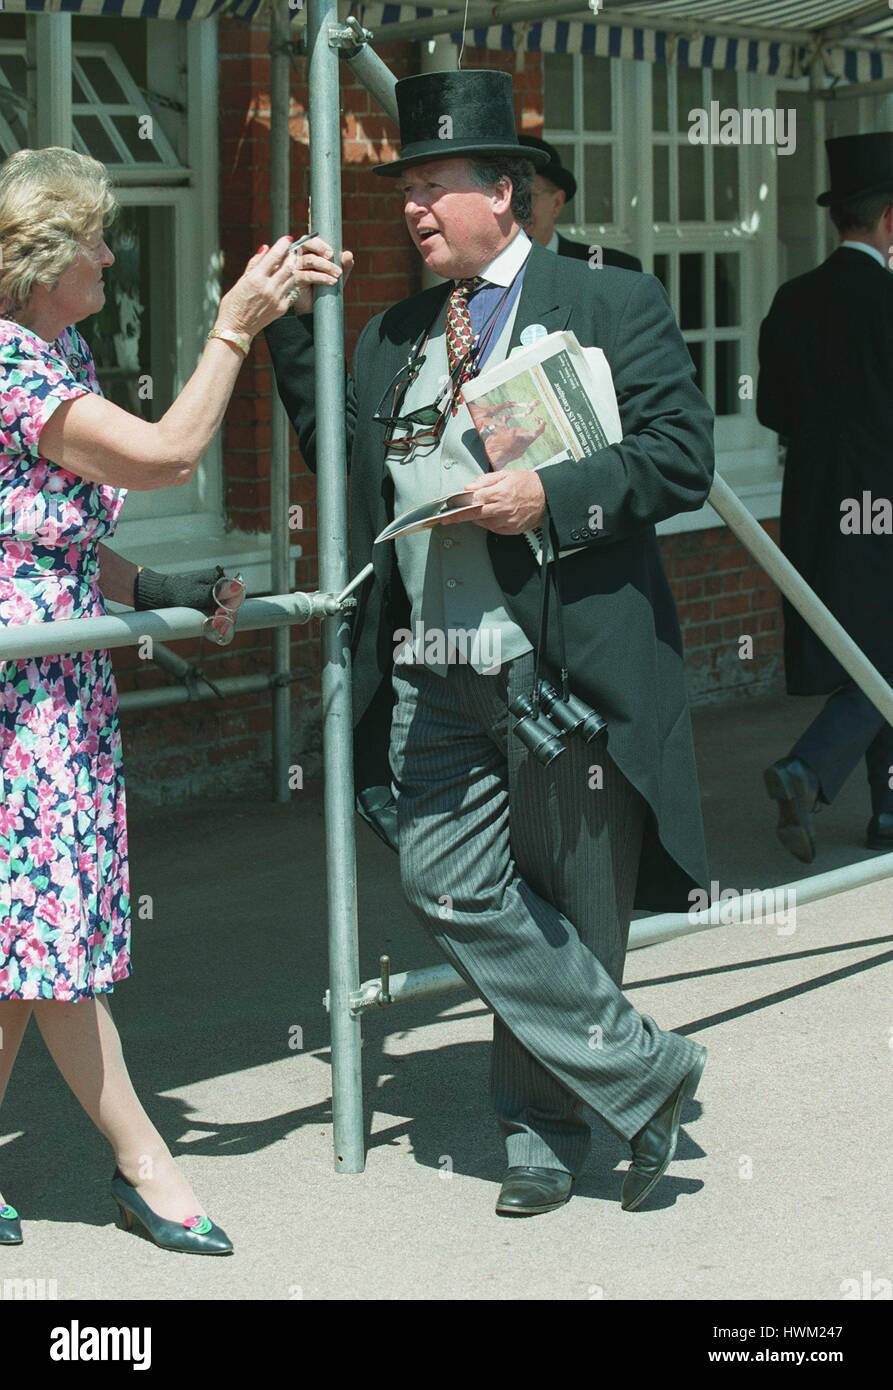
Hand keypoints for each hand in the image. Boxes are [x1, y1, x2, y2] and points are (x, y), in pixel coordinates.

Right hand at [213, 235, 350, 338]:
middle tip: (314, 250)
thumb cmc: (234, 302)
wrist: (236, 327)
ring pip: (298, 279)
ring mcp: (276, 298)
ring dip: (315, 273)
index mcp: (256, 278)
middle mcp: (268, 287)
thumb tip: (267, 248)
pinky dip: (301, 284)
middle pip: (291, 266)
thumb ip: (256, 263)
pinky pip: (294, 292)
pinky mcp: (282, 308)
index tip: (289, 239)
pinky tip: (316, 281)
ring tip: (331, 271)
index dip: (283, 246)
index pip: (274, 256)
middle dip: (302, 256)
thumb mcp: (242, 279)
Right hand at [281, 236, 354, 315]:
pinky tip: (331, 281)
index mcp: (306, 251)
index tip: (332, 252)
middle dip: (319, 248)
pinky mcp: (294, 280)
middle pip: (305, 244)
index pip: (309, 240)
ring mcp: (294, 268)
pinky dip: (321, 277)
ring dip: (326, 266)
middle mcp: (298, 257)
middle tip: (331, 255)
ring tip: (338, 274)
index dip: (320, 243)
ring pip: (308, 260)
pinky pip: (307, 275)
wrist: (315, 310)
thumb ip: (343, 265)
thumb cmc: (324, 289)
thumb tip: (348, 254)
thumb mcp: (336, 275)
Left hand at [439, 468, 545, 534]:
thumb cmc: (529, 484)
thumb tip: (469, 487)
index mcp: (499, 493)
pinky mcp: (510, 530)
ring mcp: (506, 521)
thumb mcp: (506, 474)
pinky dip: (488, 523)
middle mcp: (502, 509)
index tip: (447, 509)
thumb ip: (485, 480)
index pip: (472, 501)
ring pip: (483, 523)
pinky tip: (492, 515)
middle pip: (473, 515)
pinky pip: (493, 529)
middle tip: (447, 519)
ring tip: (482, 509)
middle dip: (459, 517)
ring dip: (477, 517)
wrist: (548, 498)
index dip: (458, 505)